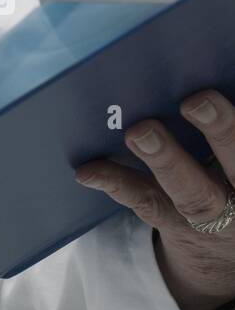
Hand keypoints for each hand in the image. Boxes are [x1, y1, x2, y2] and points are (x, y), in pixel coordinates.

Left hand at [75, 89, 234, 309]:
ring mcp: (205, 211)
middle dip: (222, 132)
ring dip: (166, 159)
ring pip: (191, 191)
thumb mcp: (230, 157)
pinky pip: (143, 201)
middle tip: (196, 101)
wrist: (220, 244)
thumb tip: (200, 65)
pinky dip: (114, 183)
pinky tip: (88, 170)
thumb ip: (221, 129)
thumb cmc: (224, 171)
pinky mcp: (169, 219)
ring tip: (140, 132)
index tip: (219, 90)